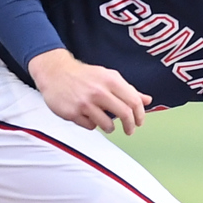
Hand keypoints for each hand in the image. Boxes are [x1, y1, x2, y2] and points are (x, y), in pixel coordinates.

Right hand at [29, 49, 150, 134]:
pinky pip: (90, 126)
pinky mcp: (73, 112)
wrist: (55, 72)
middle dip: (130, 126)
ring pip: (107, 125)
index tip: (139, 122)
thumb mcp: (108, 77)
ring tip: (106, 124)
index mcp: (110, 80)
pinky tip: (87, 116)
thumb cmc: (84, 76)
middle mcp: (99, 91)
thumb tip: (147, 100)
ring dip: (110, 128)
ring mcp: (85, 103)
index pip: (134, 101)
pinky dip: (92, 124)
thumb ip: (128, 90)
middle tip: (129, 130)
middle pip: (124, 114)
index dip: (140, 115)